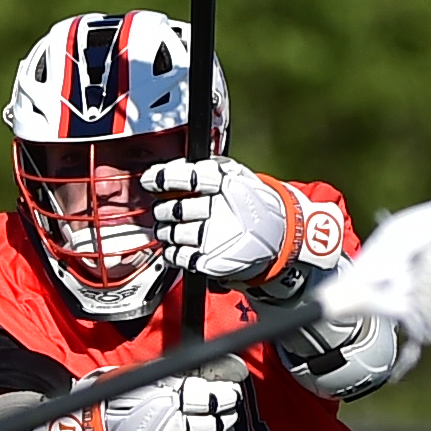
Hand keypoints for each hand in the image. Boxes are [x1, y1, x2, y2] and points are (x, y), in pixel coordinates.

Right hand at [102, 372, 242, 430]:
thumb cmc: (128, 403)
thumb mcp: (152, 380)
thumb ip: (181, 378)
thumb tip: (213, 370)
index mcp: (173, 402)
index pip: (215, 400)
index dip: (228, 396)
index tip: (231, 393)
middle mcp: (178, 428)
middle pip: (219, 422)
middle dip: (228, 414)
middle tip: (227, 409)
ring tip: (222, 426)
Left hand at [142, 157, 288, 282]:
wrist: (278, 236)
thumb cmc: (251, 202)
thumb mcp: (237, 175)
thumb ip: (206, 169)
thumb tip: (171, 169)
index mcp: (227, 185)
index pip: (186, 178)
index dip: (162, 178)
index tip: (151, 180)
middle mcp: (221, 211)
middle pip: (174, 209)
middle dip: (163, 209)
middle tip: (165, 209)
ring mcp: (217, 238)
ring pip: (173, 233)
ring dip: (165, 230)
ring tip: (171, 227)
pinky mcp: (212, 262)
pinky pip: (179, 256)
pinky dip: (172, 251)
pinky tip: (177, 246)